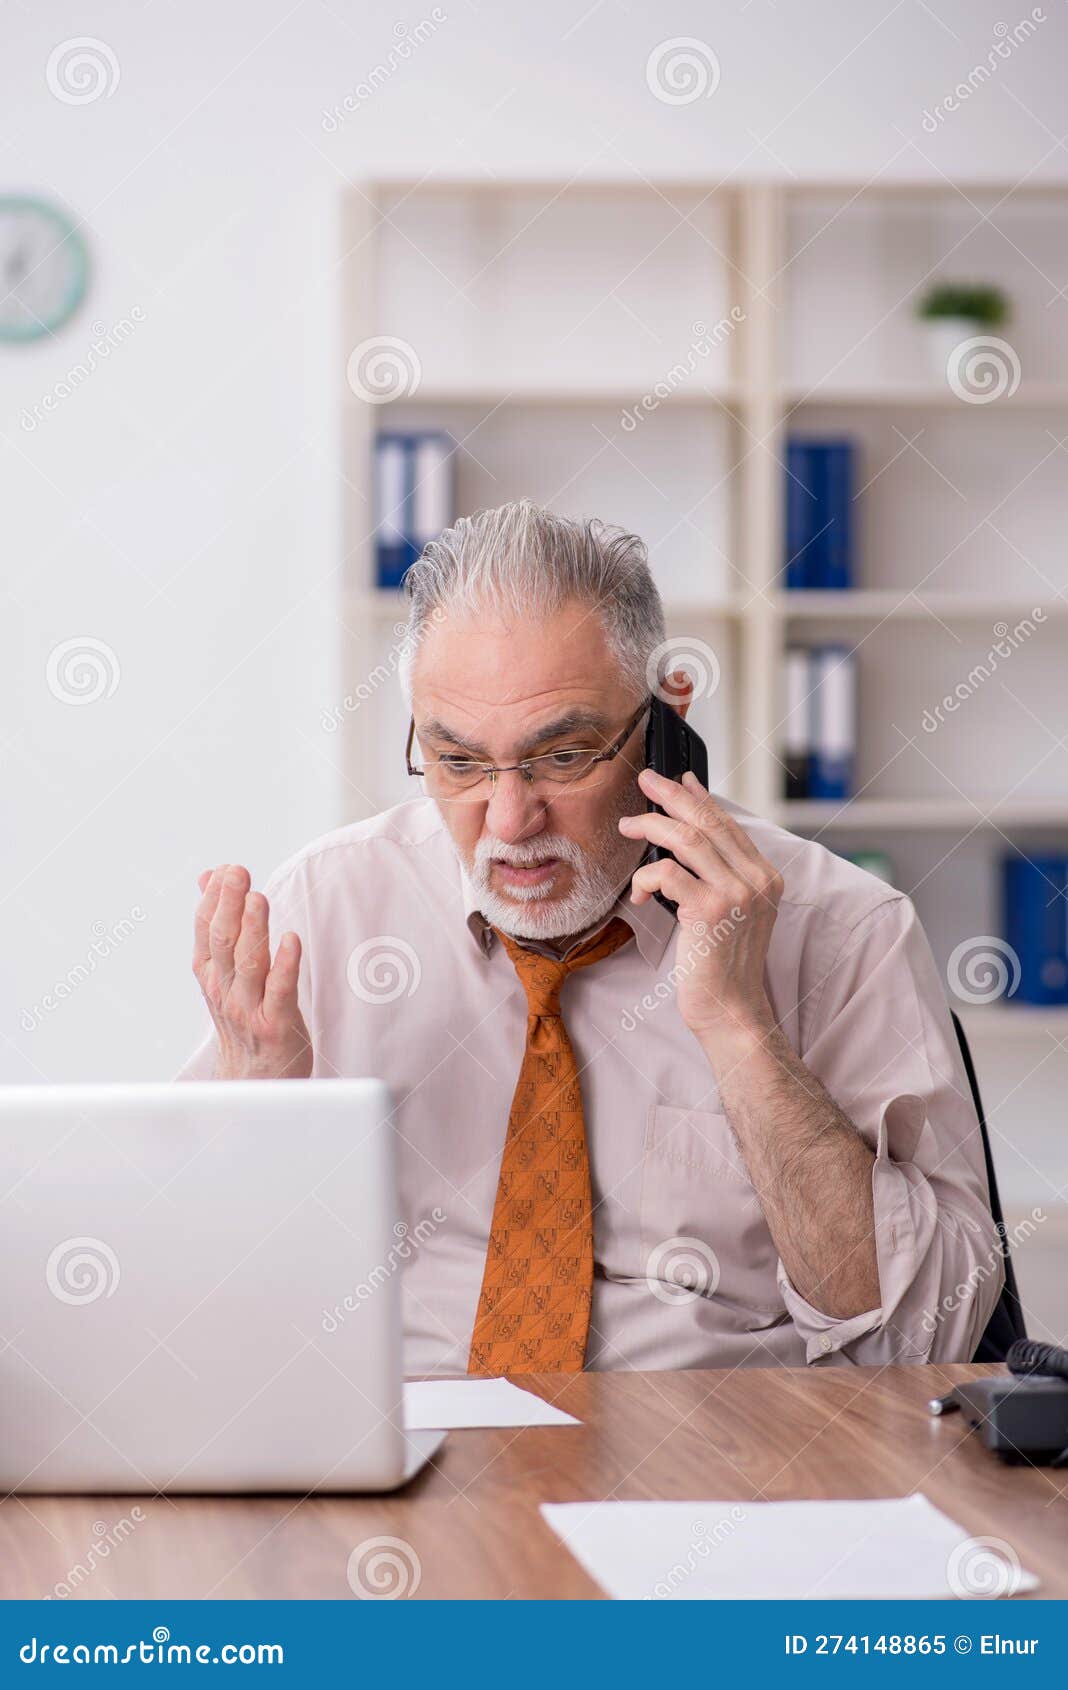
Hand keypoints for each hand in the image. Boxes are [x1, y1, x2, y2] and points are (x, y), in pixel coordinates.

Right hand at [192, 864, 311, 1079]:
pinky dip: (284, 965)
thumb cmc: (244, 1019)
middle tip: (237, 872)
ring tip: (258, 898)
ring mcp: (248, 1009)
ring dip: (252, 928)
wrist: (253, 1082)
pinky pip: (279, 992)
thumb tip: (207, 875)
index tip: (225, 868)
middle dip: (228, 904)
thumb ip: (216, 925)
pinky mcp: (276, 1026)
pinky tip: (291, 940)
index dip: (214, 898)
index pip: (205, 930)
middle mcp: (224, 990)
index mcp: (211, 975)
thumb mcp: (223, 972)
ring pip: (248, 963)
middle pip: (223, 942)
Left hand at [618, 769, 782, 1048]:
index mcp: (766, 877)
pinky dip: (646, 877)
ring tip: (628, 826)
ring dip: (652, 827)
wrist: (732, 1011)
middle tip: (646, 779)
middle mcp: (757, 880)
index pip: (729, 824)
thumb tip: (690, 836)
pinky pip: (668, 874)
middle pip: (709, 822)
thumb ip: (719, 875)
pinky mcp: (710, 911)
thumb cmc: (722, 965)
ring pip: (688, 840)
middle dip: (673, 796)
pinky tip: (638, 894)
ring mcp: (737, 894)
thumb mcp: (729, 912)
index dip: (700, 799)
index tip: (679, 779)